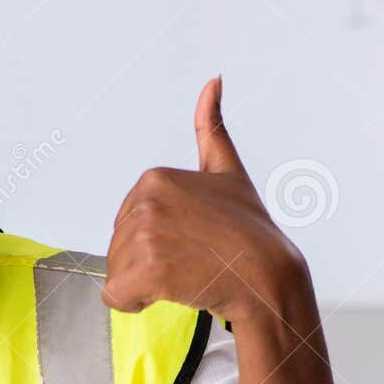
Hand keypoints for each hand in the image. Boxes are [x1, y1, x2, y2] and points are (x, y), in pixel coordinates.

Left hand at [102, 75, 309, 326]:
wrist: (269, 275)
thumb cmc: (250, 231)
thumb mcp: (227, 170)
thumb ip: (211, 127)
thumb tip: (213, 80)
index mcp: (154, 178)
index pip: (128, 223)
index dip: (156, 240)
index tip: (190, 241)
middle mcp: (145, 202)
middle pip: (119, 247)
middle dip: (147, 262)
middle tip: (190, 261)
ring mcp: (146, 235)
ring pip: (117, 272)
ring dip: (144, 285)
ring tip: (184, 275)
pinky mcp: (147, 270)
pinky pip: (114, 296)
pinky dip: (133, 303)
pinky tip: (166, 293)